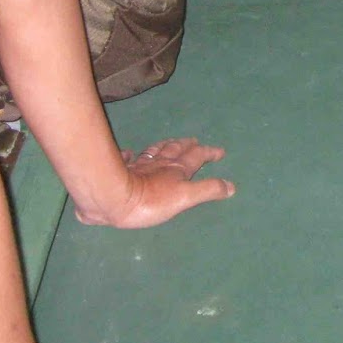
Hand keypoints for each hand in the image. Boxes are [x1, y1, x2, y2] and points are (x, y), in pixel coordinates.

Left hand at [76, 137, 234, 227]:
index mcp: (177, 168)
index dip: (209, 153)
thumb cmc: (151, 201)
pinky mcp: (120, 170)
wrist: (112, 197)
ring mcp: (139, 165)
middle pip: (176, 149)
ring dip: (165, 145)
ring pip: (155, 150)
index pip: (197, 156)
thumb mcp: (185, 198)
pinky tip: (130, 153)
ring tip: (170, 142)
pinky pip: (128, 159)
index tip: (220, 151)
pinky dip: (131, 155)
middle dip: (187, 145)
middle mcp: (159, 162)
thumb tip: (231, 186)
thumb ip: (208, 190)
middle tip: (194, 141)